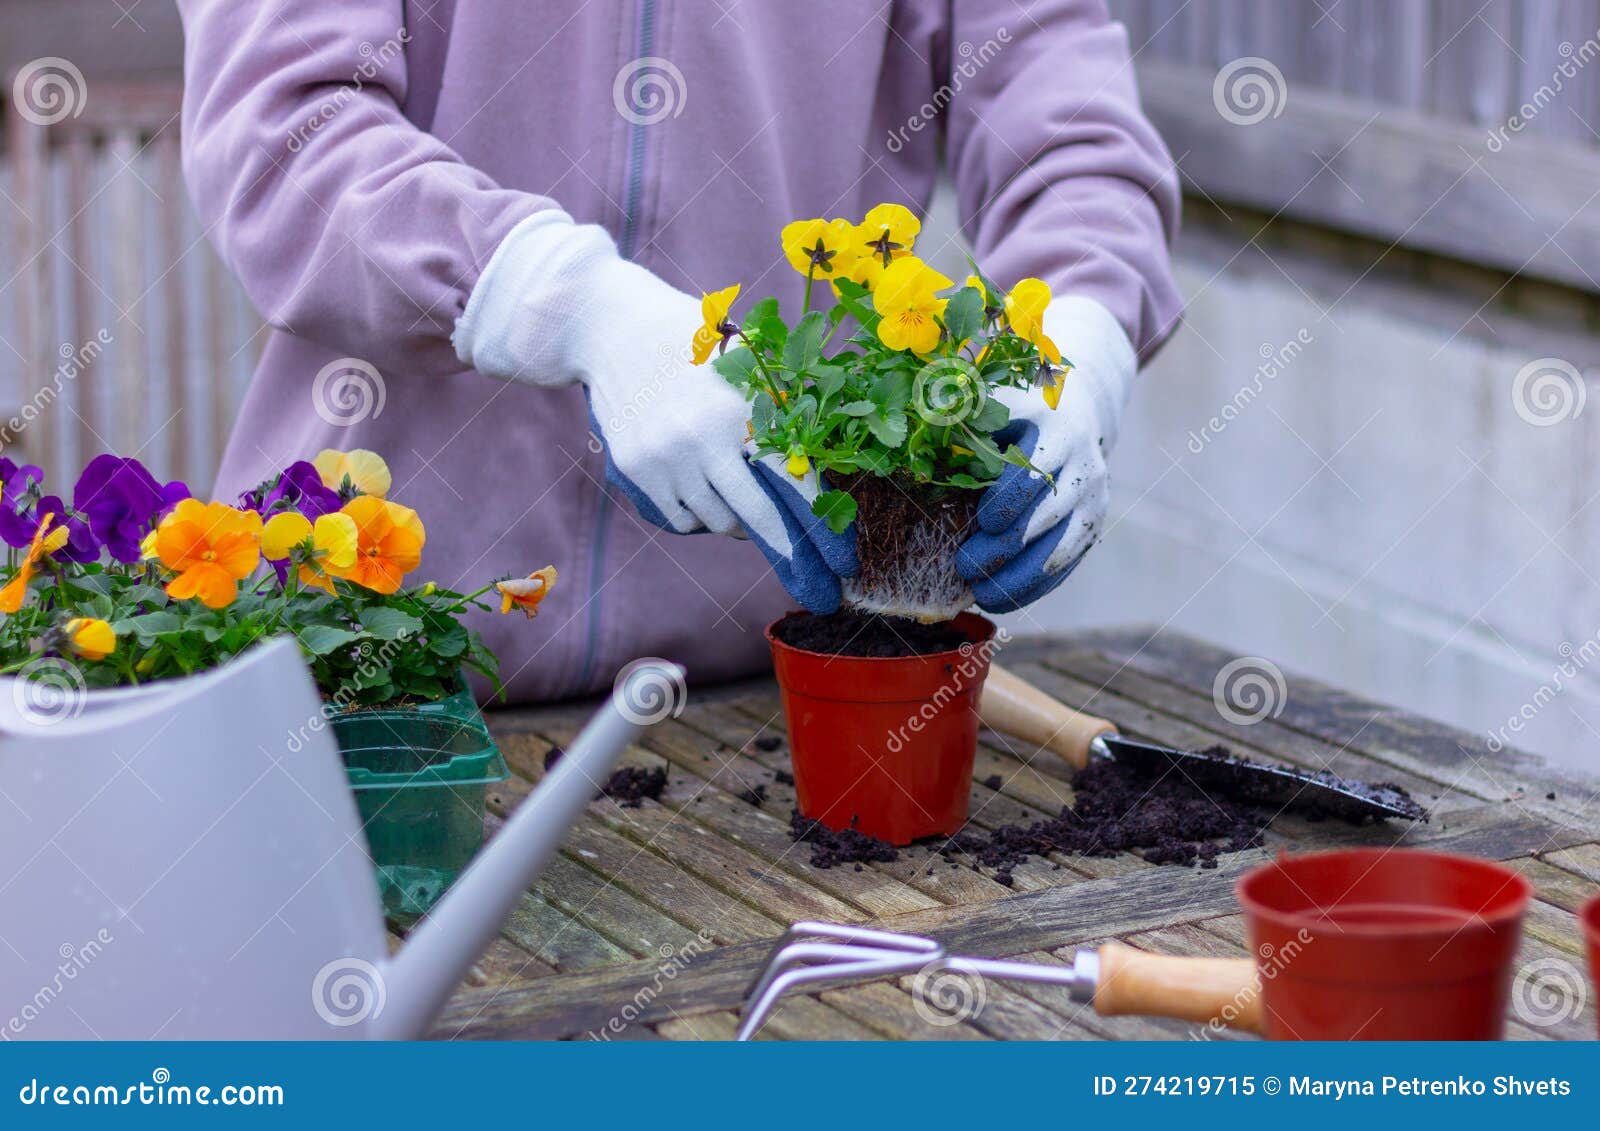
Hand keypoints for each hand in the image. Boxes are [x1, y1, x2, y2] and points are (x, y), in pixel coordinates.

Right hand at [454, 211, 855, 611]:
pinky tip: (702, 493)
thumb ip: (773, 406)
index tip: (841, 555)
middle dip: (783, 542)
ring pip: (716, 521)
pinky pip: (680, 519)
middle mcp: (701, 437)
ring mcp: (664, 457)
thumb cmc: (693, 343)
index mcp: (738, 408)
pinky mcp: (636, 469)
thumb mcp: (741, 361)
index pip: (789, 476)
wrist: (612, 328)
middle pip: (755, 514)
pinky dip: (698, 517)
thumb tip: (815, 462)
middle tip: (802, 561)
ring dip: (735, 521)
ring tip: (738, 499)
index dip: (817, 517)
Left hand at [955, 297, 1135, 613]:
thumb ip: (951, 419)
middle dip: (1004, 543)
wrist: (1079, 407)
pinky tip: (998, 600)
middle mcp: (1075, 452)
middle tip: (962, 564)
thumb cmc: (1009, 408)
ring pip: (1059, 541)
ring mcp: (1090, 488)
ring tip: (977, 591)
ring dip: (1018, 573)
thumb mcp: (984, 400)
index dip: (1009, 495)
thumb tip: (906, 446)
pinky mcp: (1093, 519)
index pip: (1030, 461)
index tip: (983, 520)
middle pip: (1044, 509)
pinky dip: (1034, 586)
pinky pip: (1067, 561)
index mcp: (1043, 418)